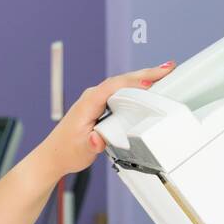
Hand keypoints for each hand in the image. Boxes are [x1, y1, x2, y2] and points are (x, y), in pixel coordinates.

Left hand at [44, 62, 175, 175]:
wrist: (54, 155)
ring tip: (166, 72)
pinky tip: (149, 85)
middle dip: (146, 73)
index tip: (151, 83)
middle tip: (168, 68)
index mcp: (88, 102)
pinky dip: (136, 86)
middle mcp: (92, 96)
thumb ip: (93, 144)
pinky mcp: (99, 104)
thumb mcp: (82, 151)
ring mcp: (96, 99)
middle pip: (122, 80)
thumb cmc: (66, 152)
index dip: (133, 83)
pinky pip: (121, 91)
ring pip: (123, 83)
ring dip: (144, 77)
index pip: (114, 87)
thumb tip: (99, 139)